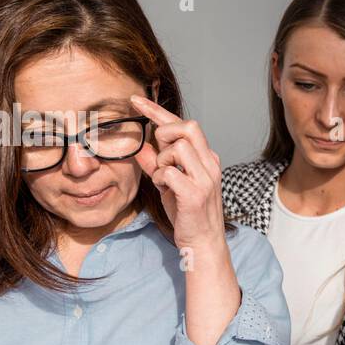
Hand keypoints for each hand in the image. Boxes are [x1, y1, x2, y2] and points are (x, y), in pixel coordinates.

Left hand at [130, 95, 225, 251]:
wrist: (202, 244)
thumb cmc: (187, 214)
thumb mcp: (169, 184)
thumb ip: (155, 163)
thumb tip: (140, 146)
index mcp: (205, 158)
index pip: (183, 124)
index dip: (156, 110)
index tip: (135, 101)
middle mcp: (210, 164)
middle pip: (187, 126)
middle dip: (165, 134)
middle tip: (159, 155)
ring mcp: (205, 178)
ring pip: (178, 147)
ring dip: (162, 161)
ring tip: (164, 179)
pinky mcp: (196, 193)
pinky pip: (169, 171)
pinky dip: (160, 178)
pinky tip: (165, 190)